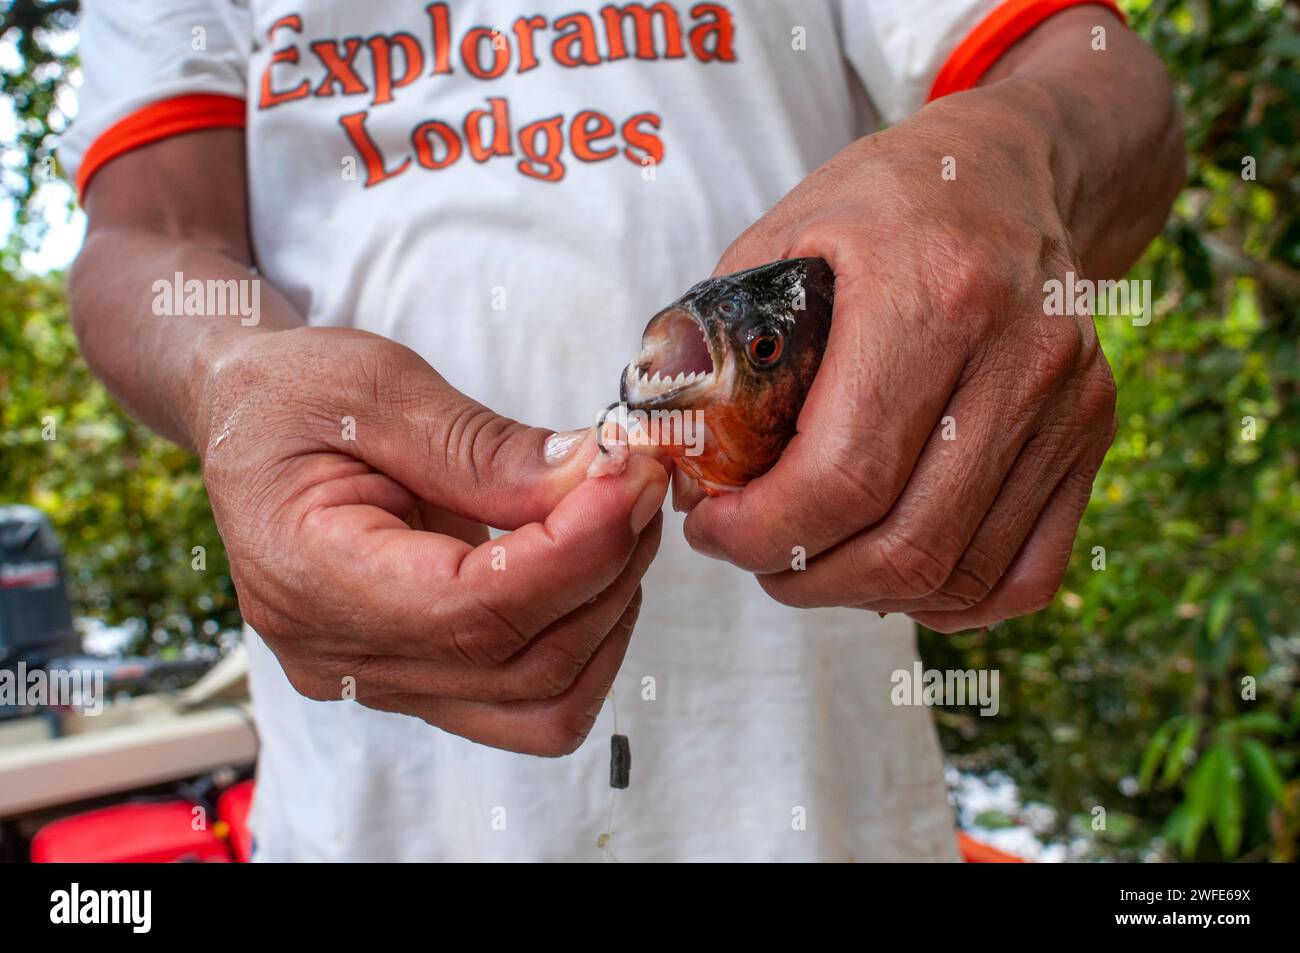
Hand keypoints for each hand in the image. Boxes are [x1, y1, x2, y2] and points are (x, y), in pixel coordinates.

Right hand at [194, 326, 667, 754]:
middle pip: (521, 661)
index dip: (575, 552)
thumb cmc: (294, 394)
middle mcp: (340, 656)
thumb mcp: (377, 386)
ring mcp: (379, 681)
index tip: (630, 477)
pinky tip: (593, 568)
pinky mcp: (418, 680)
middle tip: (638, 477)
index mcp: (307, 578)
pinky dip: (586, 644)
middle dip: (608, 568)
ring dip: (609, 610)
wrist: (247, 422)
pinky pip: (528, 705)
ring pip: (542, 703)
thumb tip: (598, 481)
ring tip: (621, 516)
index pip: (471, 609)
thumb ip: (485, 448)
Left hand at [683, 93, 1116, 631]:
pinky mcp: (1092, 439)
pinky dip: (949, 601)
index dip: (762, 531)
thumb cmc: (884, 203)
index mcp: (933, 293)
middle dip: (802, 575)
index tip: (711, 527)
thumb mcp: (782, 235)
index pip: (843, 476)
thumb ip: (717, 341)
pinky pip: (1026, 575)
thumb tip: (672, 460)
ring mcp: (1068, 406)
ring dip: (864, 593)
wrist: (1010, 172)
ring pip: (959, 573)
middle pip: (904, 544)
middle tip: (753, 554)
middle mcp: (1019, 356)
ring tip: (810, 560)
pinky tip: (891, 570)